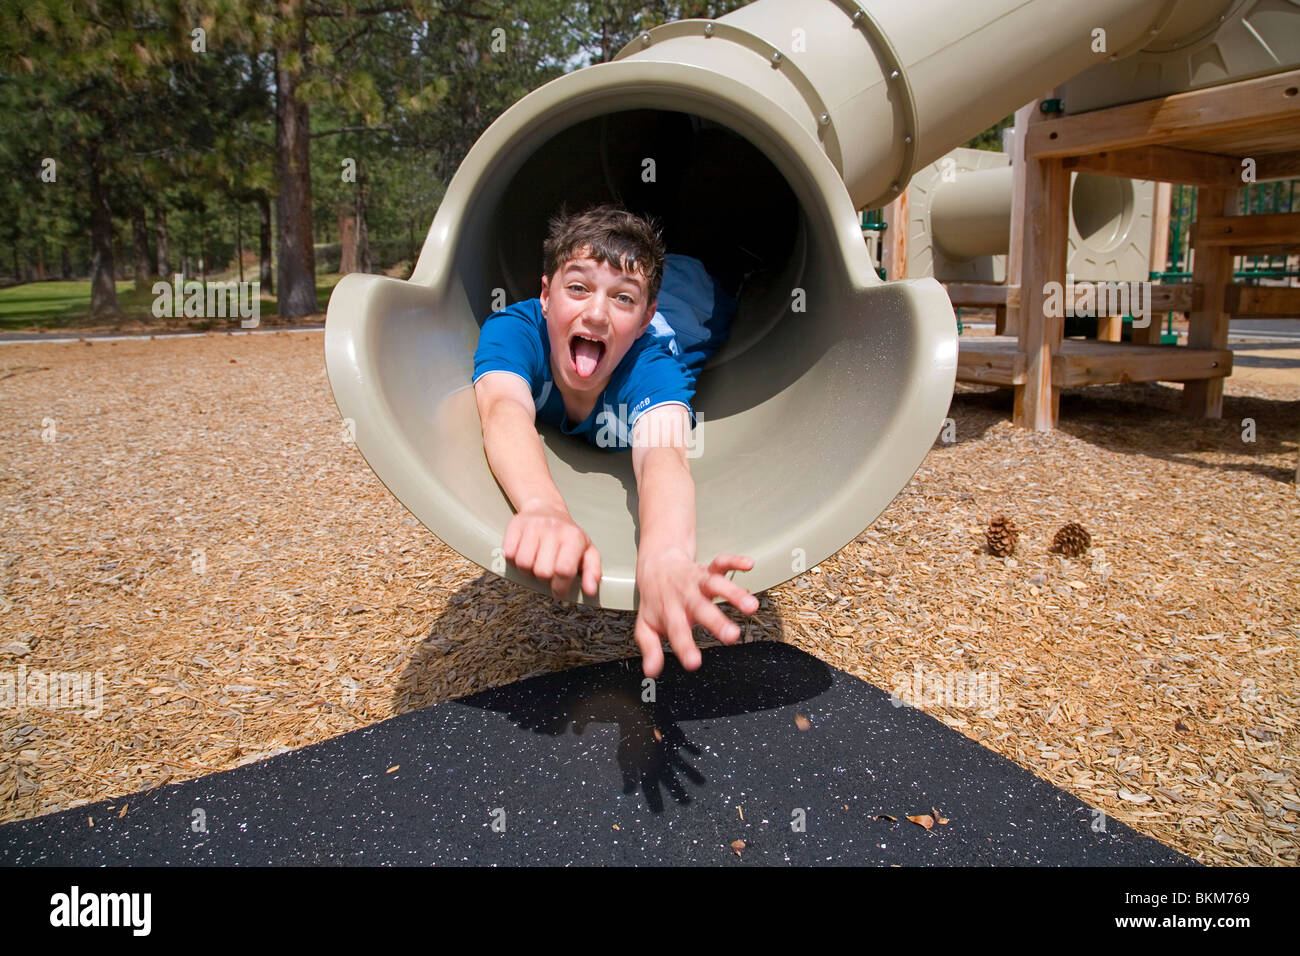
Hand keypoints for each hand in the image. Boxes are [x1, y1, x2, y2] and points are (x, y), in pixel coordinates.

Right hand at [503, 502, 600, 600]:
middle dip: (545, 579)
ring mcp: (533, 526)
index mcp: (573, 537)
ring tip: (535, 563)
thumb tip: (590, 591)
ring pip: (523, 565)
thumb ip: (592, 572)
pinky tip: (524, 554)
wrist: (546, 508)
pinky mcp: (515, 525)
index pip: (564, 570)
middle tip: (548, 572)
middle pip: (542, 572)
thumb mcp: (587, 551)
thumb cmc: (568, 535)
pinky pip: (508, 554)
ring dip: (528, 571)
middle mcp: (553, 529)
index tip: (559, 591)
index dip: (560, 587)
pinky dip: (514, 561)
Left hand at [634, 550, 758, 677]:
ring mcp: (697, 582)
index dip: (684, 647)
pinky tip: (748, 565)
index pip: (677, 632)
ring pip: (716, 585)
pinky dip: (735, 562)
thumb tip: (651, 672)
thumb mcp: (647, 627)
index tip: (694, 663)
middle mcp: (685, 596)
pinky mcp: (709, 569)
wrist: (655, 565)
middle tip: (731, 636)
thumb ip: (651, 649)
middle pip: (701, 608)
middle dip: (717, 622)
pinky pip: (722, 563)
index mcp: (670, 612)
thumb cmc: (656, 601)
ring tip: (751, 606)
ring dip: (734, 593)